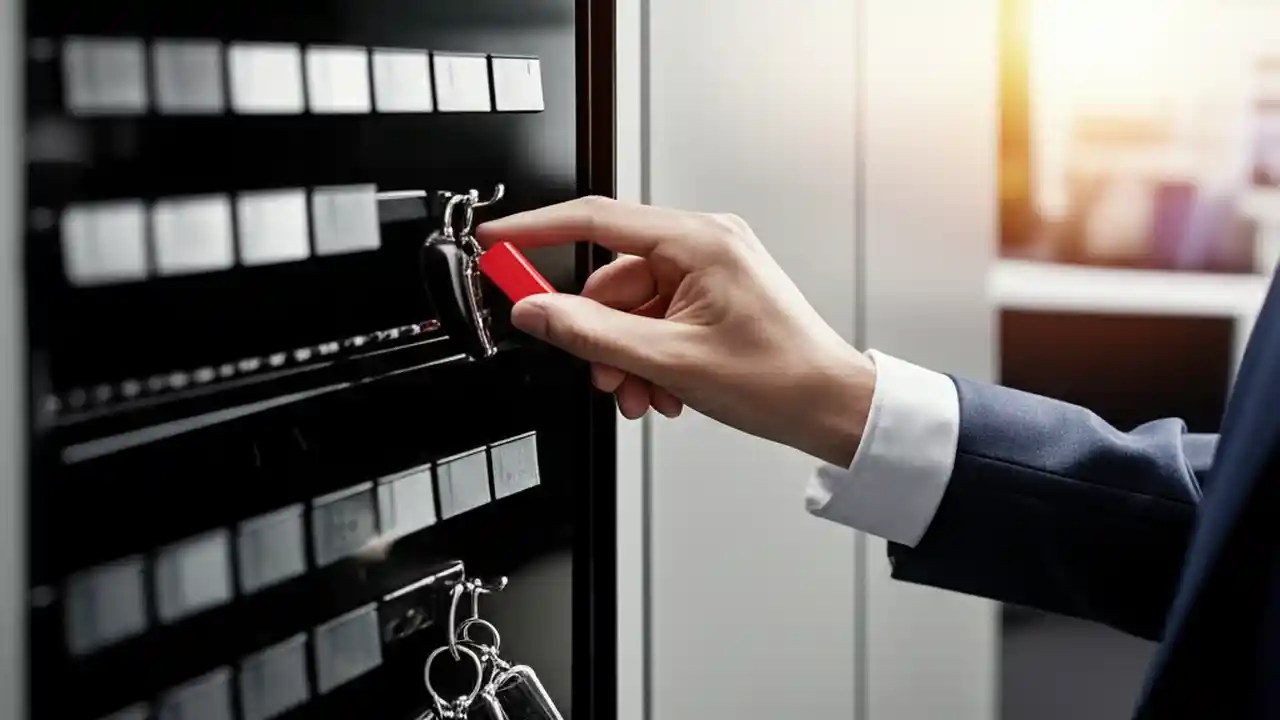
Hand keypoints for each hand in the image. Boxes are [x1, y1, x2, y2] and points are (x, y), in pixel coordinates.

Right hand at [476, 196, 874, 466]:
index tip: (497, 243)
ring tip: (643, 394)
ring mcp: (709, 271)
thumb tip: (536, 312)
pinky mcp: (712, 297)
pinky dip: (646, 357)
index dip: (536, 230)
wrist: (830, 407)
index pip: (595, 219)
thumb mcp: (669, 360)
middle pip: (611, 279)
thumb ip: (591, 334)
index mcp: (698, 240)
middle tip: (601, 375)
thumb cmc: (778, 378)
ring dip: (624, 357)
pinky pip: (654, 320)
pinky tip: (662, 390)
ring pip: (630, 309)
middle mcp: (704, 244)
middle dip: (598, 336)